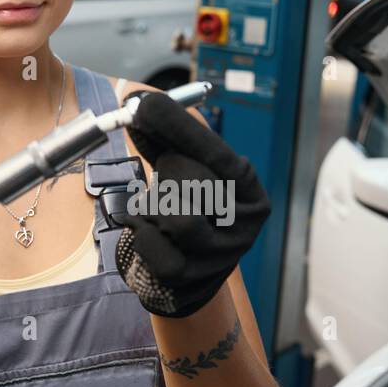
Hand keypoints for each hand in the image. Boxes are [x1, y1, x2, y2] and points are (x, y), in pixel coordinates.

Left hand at [115, 90, 270, 317]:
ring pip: (178, 220)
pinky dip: (141, 235)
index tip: (146, 105)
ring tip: (153, 208)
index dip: (180, 128)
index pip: (218, 154)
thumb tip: (138, 106)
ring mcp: (221, 257)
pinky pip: (156, 250)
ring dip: (152, 207)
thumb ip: (166, 141)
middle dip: (167, 173)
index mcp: (249, 192)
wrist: (188, 275)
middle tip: (161, 178)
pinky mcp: (192, 281)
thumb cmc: (187, 211)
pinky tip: (146, 231)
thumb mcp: (185, 172)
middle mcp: (244, 226)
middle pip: (196, 183)